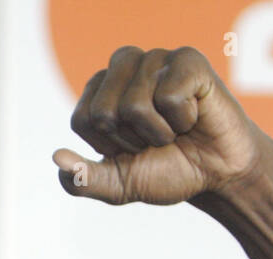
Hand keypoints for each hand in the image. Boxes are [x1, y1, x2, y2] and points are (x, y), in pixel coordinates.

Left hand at [53, 46, 271, 205]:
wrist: (216, 174)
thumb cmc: (165, 171)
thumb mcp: (117, 185)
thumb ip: (82, 180)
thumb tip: (56, 158)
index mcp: (99, 91)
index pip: (82, 120)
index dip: (109, 146)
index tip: (132, 148)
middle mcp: (123, 68)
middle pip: (103, 112)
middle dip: (131, 140)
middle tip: (155, 139)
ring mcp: (156, 59)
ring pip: (134, 104)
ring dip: (158, 132)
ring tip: (173, 127)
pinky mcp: (187, 59)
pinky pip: (169, 95)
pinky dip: (182, 118)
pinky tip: (194, 114)